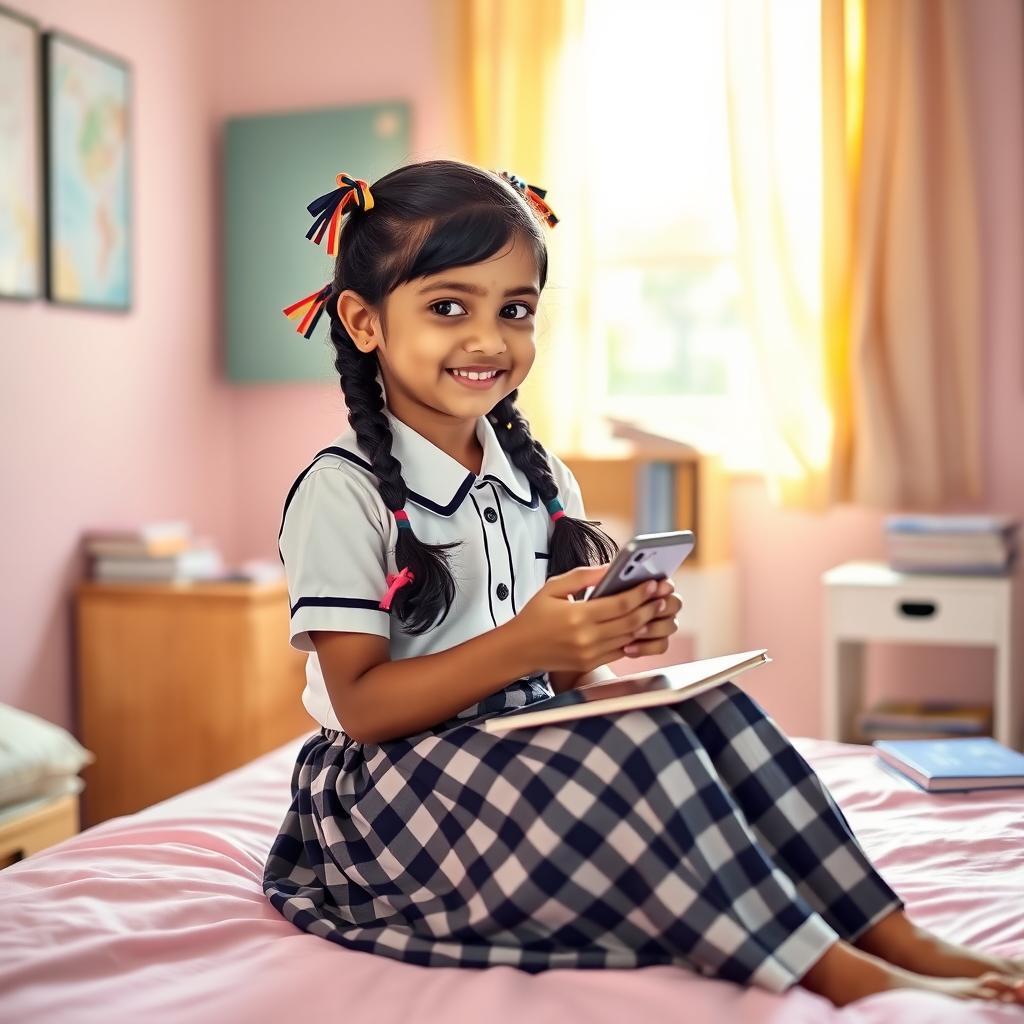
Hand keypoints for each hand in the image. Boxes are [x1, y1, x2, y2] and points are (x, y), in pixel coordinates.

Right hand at [508, 565, 678, 675]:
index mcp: (577, 616)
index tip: (654, 583)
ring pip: (629, 637)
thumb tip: (610, 567)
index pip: (620, 604)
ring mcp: (590, 653)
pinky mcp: (590, 663)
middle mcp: (586, 637)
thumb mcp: (553, 587)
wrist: (519, 649)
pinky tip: (641, 626)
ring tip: (657, 608)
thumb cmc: (534, 615)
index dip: (641, 593)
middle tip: (664, 594)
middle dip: (651, 607)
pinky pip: (620, 651)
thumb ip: (583, 576)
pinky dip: (634, 638)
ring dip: (647, 622)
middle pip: (630, 622)